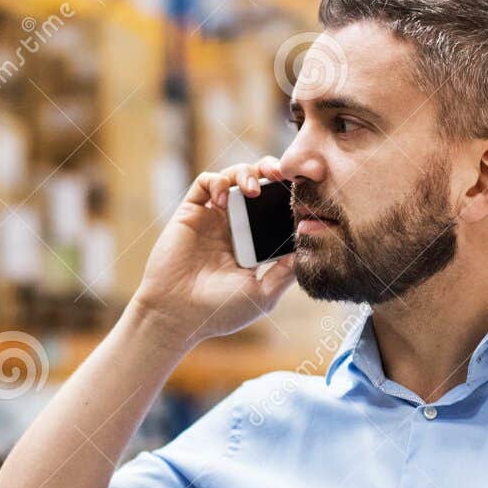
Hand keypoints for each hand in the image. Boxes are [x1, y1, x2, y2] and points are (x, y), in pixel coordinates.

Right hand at [129, 157, 297, 346]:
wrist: (177, 315)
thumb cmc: (218, 311)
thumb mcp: (263, 294)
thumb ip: (286, 272)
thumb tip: (309, 247)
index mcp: (253, 242)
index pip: (275, 208)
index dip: (287, 195)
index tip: (301, 193)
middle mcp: (234, 225)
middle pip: (257, 183)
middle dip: (270, 172)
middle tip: (281, 175)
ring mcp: (212, 217)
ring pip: (233, 177)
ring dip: (246, 173)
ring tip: (252, 189)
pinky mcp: (190, 212)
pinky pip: (205, 182)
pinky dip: (217, 182)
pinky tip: (223, 198)